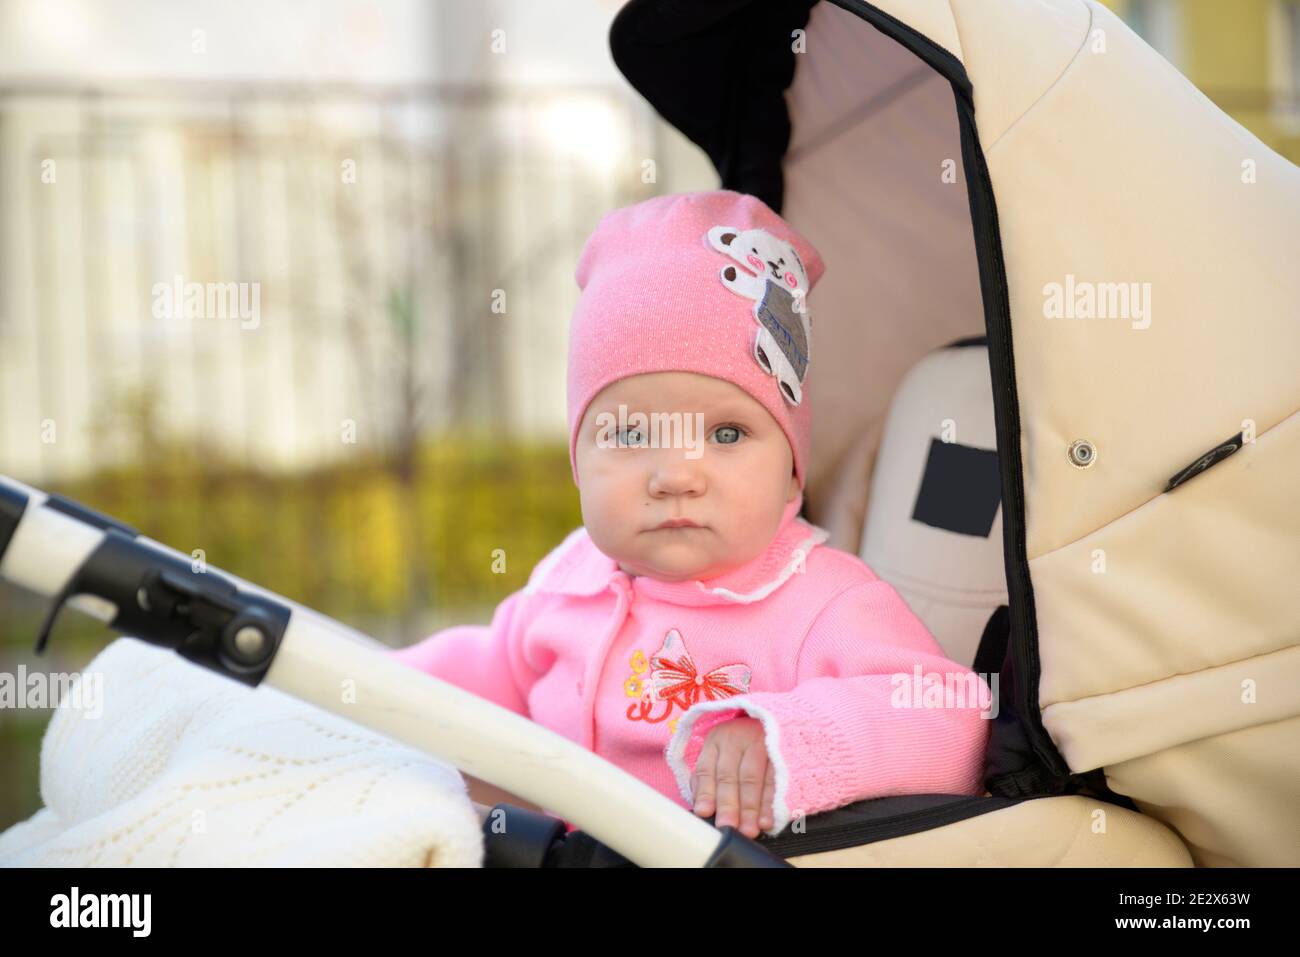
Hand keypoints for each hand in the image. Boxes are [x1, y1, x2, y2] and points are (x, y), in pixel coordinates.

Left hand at [690, 716, 774, 837]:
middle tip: (728, 827)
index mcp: (716, 740)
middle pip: (729, 776)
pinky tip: (767, 821)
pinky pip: (773, 780)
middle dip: (729, 805)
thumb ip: (706, 777)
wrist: (768, 720)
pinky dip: (770, 802)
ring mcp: (760, 743)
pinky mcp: (779, 751)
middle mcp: (736, 739)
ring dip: (750, 808)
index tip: (704, 813)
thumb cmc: (739, 745)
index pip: (707, 768)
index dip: (706, 792)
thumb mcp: (718, 751)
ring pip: (752, 779)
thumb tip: (701, 808)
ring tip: (749, 830)